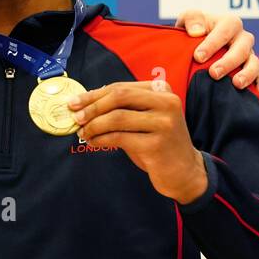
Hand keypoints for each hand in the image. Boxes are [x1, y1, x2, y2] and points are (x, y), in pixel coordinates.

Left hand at [69, 81, 208, 203]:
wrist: (184, 171)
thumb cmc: (158, 142)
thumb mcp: (144, 119)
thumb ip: (122, 107)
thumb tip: (85, 104)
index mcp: (162, 90)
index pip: (121, 87)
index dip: (94, 94)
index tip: (74, 102)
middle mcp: (166, 102)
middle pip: (119, 97)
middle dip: (92, 107)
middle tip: (76, 117)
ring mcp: (164, 123)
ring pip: (117, 117)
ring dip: (94, 125)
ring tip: (84, 132)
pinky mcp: (157, 145)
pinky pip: (119, 138)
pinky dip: (102, 139)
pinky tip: (94, 142)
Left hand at [175, 9, 258, 96]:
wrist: (195, 45)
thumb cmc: (194, 30)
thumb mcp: (188, 18)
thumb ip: (192, 19)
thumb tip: (197, 32)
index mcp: (229, 23)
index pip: (224, 31)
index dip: (212, 43)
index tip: (198, 57)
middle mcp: (242, 38)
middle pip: (242, 48)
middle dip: (228, 62)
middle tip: (213, 73)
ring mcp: (249, 55)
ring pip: (254, 63)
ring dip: (247, 74)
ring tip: (236, 84)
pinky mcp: (252, 70)